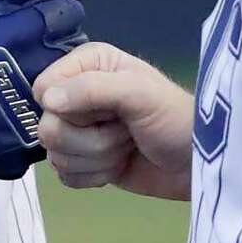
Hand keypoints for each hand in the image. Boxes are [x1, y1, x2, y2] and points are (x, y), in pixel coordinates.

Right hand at [33, 42, 192, 200]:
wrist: (197, 164)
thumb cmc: (175, 119)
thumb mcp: (140, 94)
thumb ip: (93, 89)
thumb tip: (48, 100)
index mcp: (87, 65)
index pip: (44, 89)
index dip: (69, 107)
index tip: (106, 111)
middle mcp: (76, 94)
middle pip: (48, 128)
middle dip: (91, 140)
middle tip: (124, 133)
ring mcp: (78, 130)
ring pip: (56, 155)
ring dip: (98, 158)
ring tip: (127, 147)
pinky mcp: (82, 162)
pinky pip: (65, 176)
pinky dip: (94, 176)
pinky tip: (118, 166)